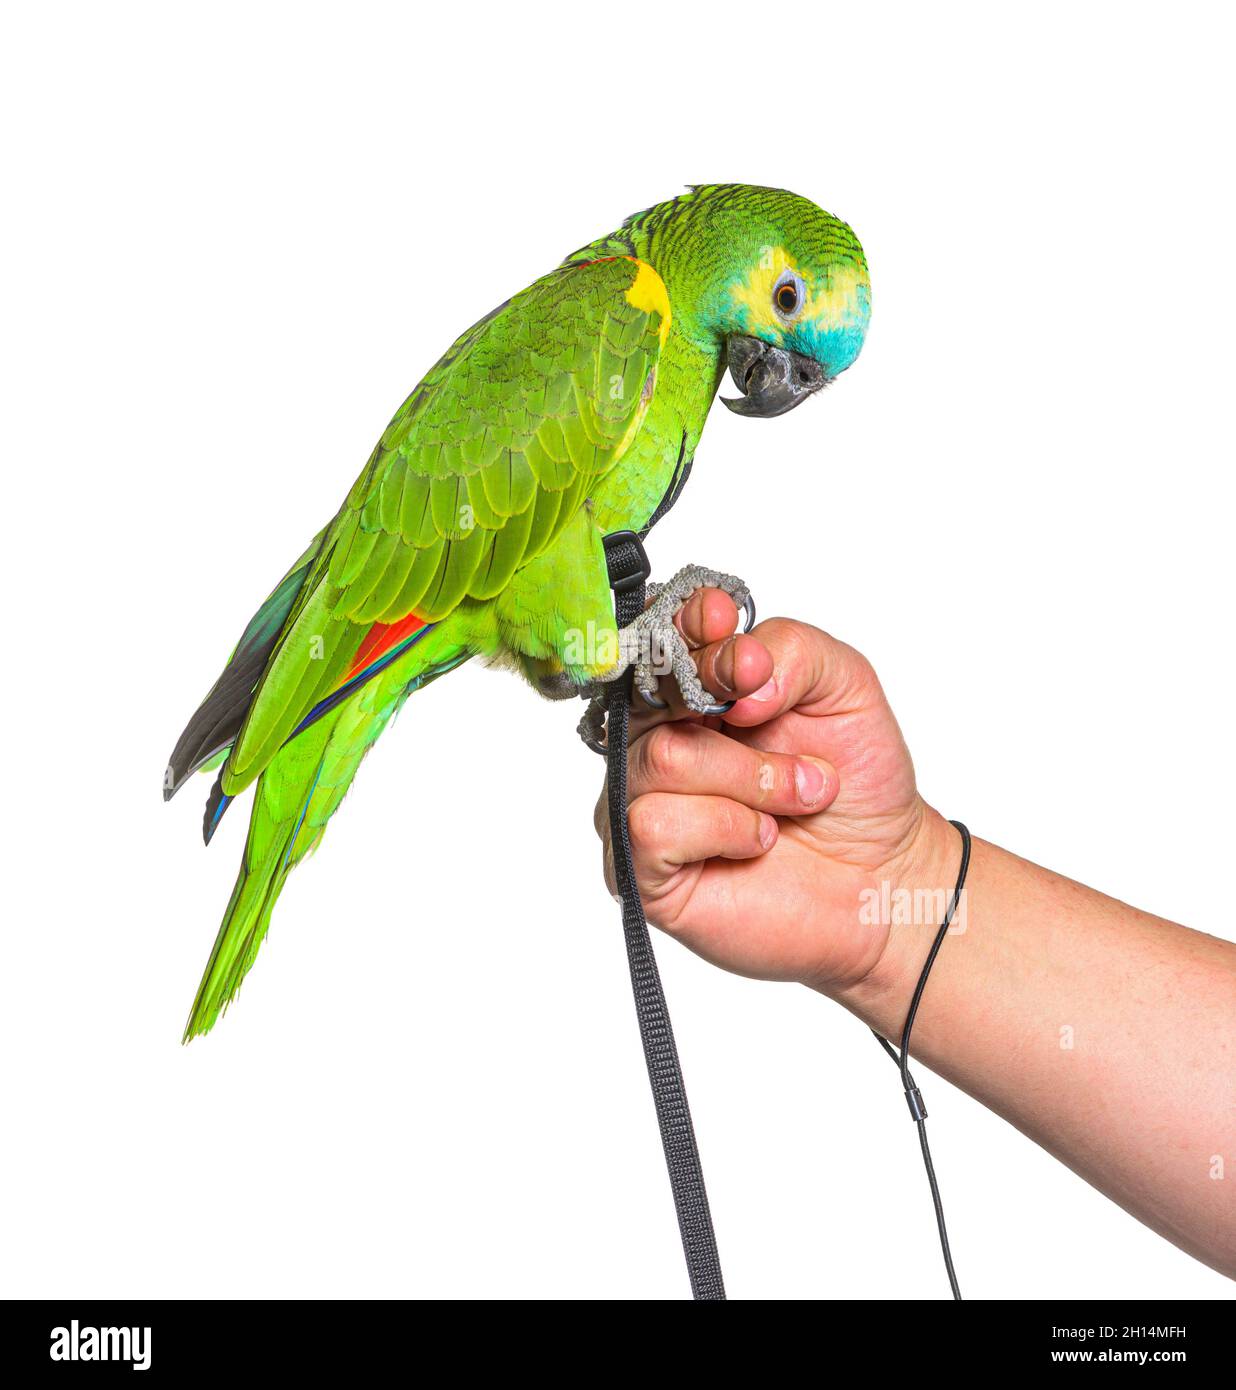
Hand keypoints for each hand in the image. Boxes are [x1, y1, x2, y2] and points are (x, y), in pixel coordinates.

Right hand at [596, 601, 956, 992]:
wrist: (881, 874)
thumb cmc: (854, 782)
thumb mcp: (844, 686)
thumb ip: (791, 649)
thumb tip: (738, 672)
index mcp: (690, 689)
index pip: (658, 637)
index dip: (684, 623)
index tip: (723, 618)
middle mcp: (651, 739)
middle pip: (651, 694)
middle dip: (728, 700)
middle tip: (779, 723)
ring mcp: (639, 802)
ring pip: (661, 759)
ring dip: (750, 777)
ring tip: (800, 797)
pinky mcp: (638, 868)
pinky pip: (654, 825)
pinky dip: (727, 827)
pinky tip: (759, 840)